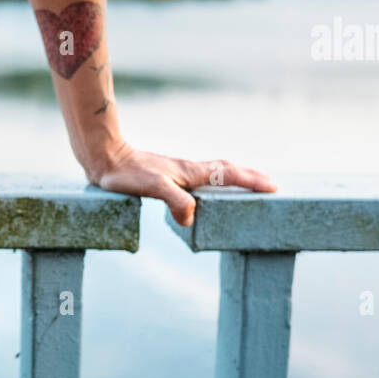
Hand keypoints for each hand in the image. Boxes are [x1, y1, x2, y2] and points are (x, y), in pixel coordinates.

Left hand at [91, 143, 276, 225]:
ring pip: (215, 171)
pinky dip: (215, 180)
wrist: (105, 159)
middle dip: (250, 177)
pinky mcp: (167, 175)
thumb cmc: (126, 174)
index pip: (228, 175)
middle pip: (227, 170)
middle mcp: (188, 170)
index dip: (251, 181)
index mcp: (190, 172)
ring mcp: (178, 171)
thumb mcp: (152, 188)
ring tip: (249, 184)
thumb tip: (191, 218)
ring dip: (235, 176)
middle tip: (271, 185)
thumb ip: (175, 200)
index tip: (273, 187)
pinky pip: (201, 176)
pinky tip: (208, 188)